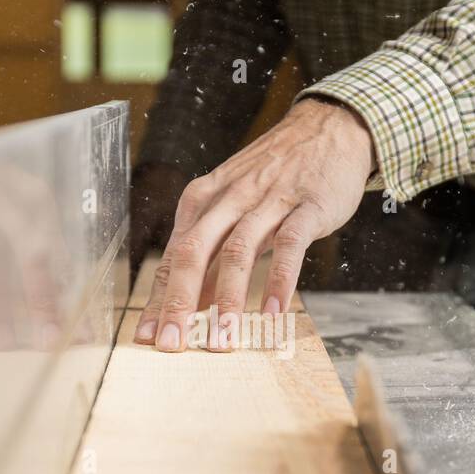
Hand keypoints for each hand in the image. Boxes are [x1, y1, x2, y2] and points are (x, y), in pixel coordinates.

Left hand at [134, 98, 374, 351]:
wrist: (328, 128)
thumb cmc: (275, 174)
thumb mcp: (234, 206)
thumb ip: (213, 253)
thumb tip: (190, 305)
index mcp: (202, 201)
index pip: (173, 257)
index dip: (158, 300)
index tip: (147, 337)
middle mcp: (228, 199)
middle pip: (193, 254)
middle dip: (179, 303)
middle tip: (172, 345)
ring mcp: (268, 201)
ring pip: (237, 252)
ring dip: (227, 299)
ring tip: (222, 339)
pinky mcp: (306, 206)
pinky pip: (289, 246)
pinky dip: (279, 280)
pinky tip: (272, 312)